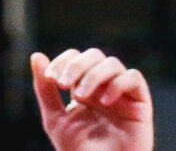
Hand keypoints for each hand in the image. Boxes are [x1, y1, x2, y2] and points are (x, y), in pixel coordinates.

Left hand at [32, 49, 153, 150]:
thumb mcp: (55, 120)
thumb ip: (45, 90)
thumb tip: (36, 56)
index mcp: (84, 89)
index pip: (76, 58)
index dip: (64, 61)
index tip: (51, 78)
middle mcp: (103, 87)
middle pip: (94, 56)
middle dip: (77, 66)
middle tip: (64, 84)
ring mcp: (122, 94)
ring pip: (112, 64)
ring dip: (93, 75)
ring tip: (81, 96)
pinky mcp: (140, 103)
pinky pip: (134, 78)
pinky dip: (118, 83)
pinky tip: (104, 101)